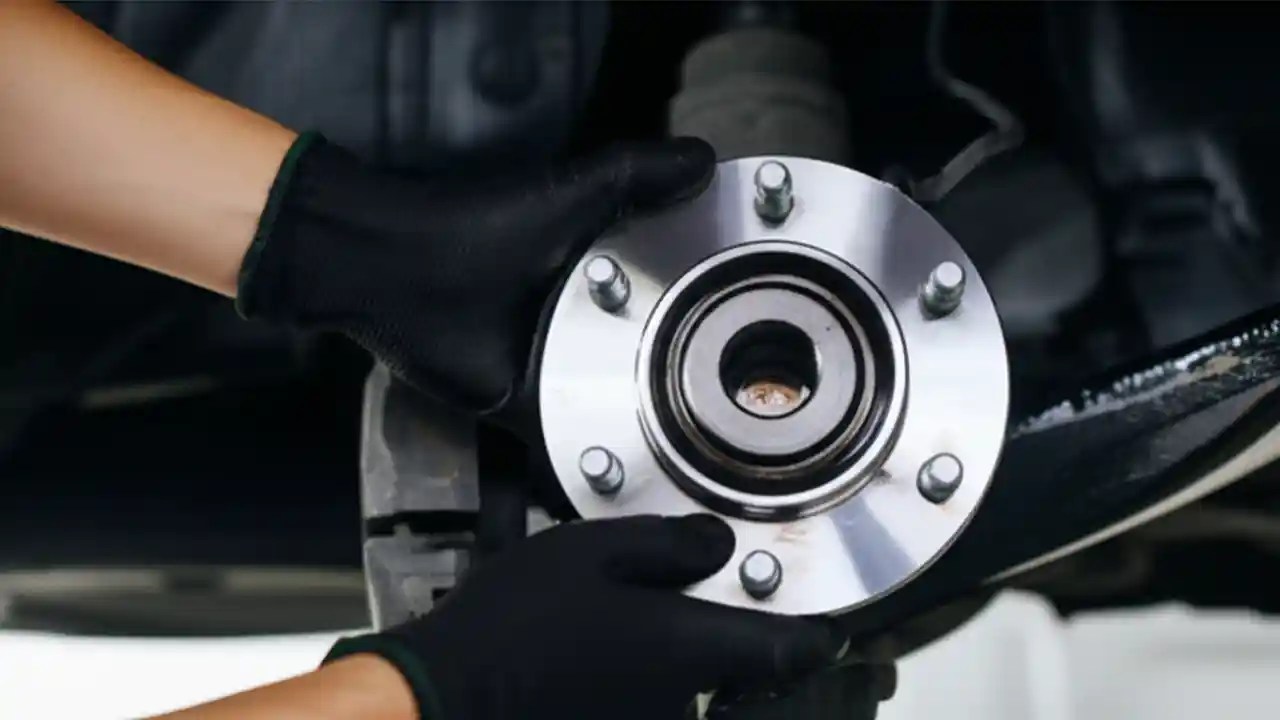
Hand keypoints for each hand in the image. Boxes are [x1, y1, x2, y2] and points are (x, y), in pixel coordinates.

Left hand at [236, 133, 714, 425]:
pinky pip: (569, 441)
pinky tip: (633, 482)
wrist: (388, 274)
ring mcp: (556, 366)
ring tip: (704, 455)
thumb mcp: (565, 197)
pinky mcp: (526, 406)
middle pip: (656, 355)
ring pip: (617, 401)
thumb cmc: (463, 230)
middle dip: (693, 380)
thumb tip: (706, 160)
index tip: (757, 323)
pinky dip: (594, 461)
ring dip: (650, 423)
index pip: (673, 288)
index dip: (713, 306)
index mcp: (601, 269)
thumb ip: (634, 175)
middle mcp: (583, 320)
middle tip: (742, 408)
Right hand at [324, 515, 845, 719]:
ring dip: (676, 653)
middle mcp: (680, 700)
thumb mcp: (591, 553)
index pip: (790, 650)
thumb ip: (668, 545)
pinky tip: (592, 648)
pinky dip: (639, 675)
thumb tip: (716, 545)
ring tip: (619, 617)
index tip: (834, 622)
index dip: (822, 635)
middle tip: (694, 595)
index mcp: (687, 647)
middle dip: (727, 632)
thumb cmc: (511, 628)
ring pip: (689, 686)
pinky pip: (648, 702)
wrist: (445, 698)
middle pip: (738, 669)